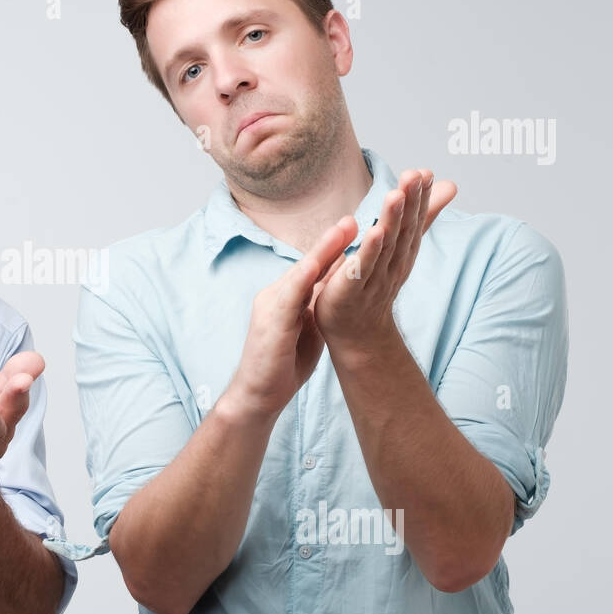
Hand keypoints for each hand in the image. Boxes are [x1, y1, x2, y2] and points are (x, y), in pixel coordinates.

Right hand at [223, 216, 358, 419]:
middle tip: (352, 218)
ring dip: (321, 250)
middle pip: (307, 264)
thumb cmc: (283, 365)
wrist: (257, 395)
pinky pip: (289, 294)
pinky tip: (318, 263)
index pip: (312, 269)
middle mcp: (275, 295)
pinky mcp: (270, 321)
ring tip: (342, 230)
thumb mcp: (308, 330)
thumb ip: (318, 307)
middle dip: (330, 241)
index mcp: (287, 298)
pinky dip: (304, 276)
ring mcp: (270, 306)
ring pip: (300, 272)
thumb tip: (337, 288)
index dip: (333, 249)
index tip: (355, 228)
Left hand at [311, 169, 456, 348]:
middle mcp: (392, 264)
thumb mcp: (400, 246)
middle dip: (409, 202)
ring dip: (391, 221)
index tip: (425, 172)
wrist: (358, 334)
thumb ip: (421, 217)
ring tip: (395, 196)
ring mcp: (373, 279)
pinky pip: (360, 270)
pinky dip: (367, 252)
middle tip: (414, 175)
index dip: (420, 198)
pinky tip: (372, 233)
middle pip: (403, 230)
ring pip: (384, 247)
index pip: (413, 221)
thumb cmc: (377, 283)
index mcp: (402, 251)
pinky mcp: (350, 292)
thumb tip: (449, 185)